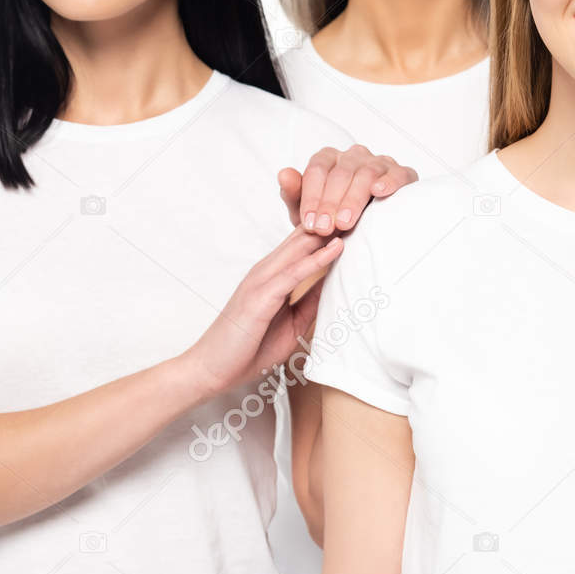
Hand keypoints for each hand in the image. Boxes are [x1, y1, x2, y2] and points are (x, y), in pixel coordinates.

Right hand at [186, 227, 342, 397]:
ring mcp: (261, 280)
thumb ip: (310, 301)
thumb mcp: (292, 322)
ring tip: (356, 214)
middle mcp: (266, 270)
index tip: (358, 216)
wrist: (212, 370)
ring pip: (299, 248)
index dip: (329, 229)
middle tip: (363, 203)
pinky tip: (337, 248)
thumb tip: (334, 284)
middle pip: (303, 237)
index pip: (303, 243)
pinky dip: (316, 259)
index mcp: (272, 274)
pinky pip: (293, 273)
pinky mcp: (260, 296)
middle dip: (331, 220)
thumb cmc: (248, 348)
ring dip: (328, 231)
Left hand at [278, 144, 417, 234]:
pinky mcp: (400, 173)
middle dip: (330, 203)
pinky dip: (388, 180)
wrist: (361, 228)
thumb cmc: (331, 218)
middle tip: (325, 229)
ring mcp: (378, 162)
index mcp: (327, 159)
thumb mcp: (306, 212)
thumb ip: (293, 194)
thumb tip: (284, 173)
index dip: (312, 197)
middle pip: (341, 173)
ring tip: (345, 222)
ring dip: (354, 198)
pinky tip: (379, 192)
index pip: (317, 170)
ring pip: (366, 173)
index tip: (310, 224)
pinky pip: (396, 173)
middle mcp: (352, 155)